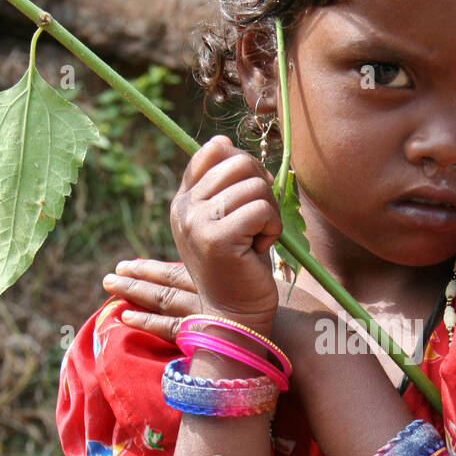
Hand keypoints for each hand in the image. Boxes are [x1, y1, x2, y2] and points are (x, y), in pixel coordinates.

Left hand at [100, 259, 327, 347]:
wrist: (298, 333)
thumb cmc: (294, 308)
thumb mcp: (273, 282)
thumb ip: (258, 265)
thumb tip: (254, 252)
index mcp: (222, 280)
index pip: (181, 270)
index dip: (156, 266)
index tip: (131, 263)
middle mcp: (206, 294)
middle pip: (165, 282)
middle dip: (138, 277)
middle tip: (112, 274)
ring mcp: (202, 314)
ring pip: (162, 300)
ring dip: (135, 294)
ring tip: (111, 289)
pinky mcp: (204, 334)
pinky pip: (169, 327)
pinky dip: (146, 322)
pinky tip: (125, 320)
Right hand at [169, 136, 281, 325]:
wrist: (237, 314)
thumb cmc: (241, 266)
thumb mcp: (227, 219)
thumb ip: (224, 183)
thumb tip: (224, 141)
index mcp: (184, 201)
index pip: (212, 151)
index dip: (243, 166)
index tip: (250, 195)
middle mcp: (184, 208)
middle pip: (239, 163)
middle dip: (261, 189)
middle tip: (260, 221)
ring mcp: (196, 223)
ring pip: (254, 186)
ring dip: (269, 213)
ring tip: (258, 238)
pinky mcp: (217, 238)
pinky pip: (261, 210)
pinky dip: (272, 229)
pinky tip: (260, 249)